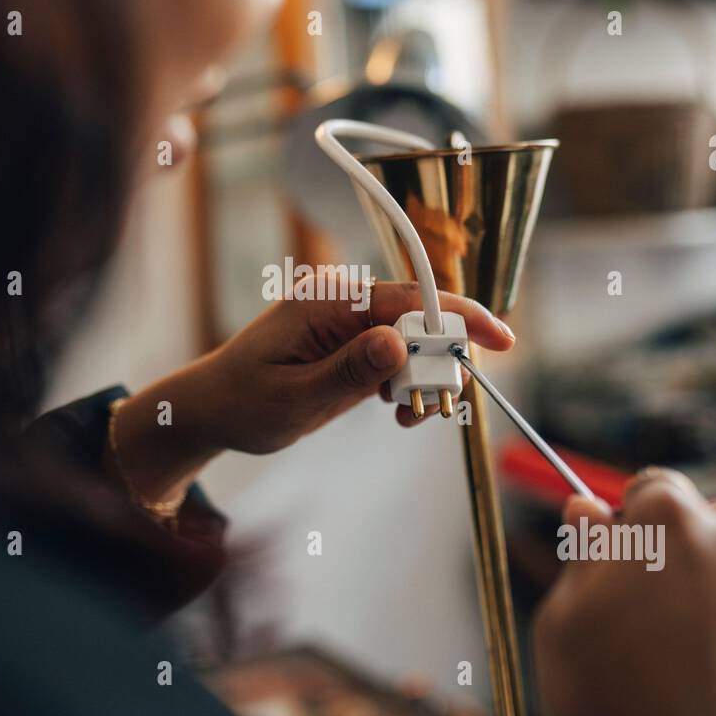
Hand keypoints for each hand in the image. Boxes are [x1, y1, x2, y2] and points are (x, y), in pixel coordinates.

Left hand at [198, 278, 515, 451]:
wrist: (214, 411)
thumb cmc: (244, 403)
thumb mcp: (296, 397)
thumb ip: (349, 371)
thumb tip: (399, 342)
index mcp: (327, 301)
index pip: (408, 299)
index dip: (458, 316)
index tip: (500, 339)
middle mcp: (342, 303)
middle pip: (419, 320)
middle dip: (438, 361)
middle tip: (429, 409)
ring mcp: (348, 323)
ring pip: (414, 342)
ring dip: (424, 378)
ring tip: (407, 417)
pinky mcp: (352, 345)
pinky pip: (398, 356)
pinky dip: (408, 383)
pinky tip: (399, 411)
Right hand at [532, 467, 715, 715]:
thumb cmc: (607, 702)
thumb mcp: (565, 620)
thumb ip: (584, 550)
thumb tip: (587, 508)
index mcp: (673, 520)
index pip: (658, 487)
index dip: (639, 524)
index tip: (633, 556)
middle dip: (697, 558)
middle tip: (666, 618)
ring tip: (704, 660)